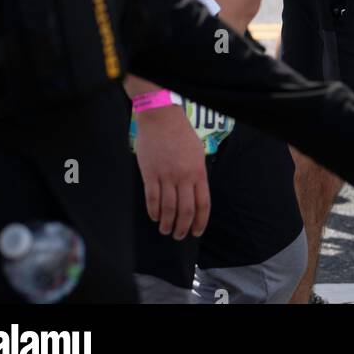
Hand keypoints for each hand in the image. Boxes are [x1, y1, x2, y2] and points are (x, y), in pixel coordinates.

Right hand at [134, 106, 209, 240]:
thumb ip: (197, 173)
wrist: (161, 117)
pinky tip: (155, 217)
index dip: (200, 222)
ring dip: (167, 223)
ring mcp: (166, 176)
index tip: (197, 232)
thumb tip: (195, 193)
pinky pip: (152, 199)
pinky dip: (153, 211)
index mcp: (198, 171)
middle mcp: (184, 176)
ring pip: (168, 209)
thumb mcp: (196, 152)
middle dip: (183, 228)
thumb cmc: (180, 133)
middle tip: (179, 235)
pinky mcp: (150, 174)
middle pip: (185, 211)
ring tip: (166, 230)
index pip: (203, 204)